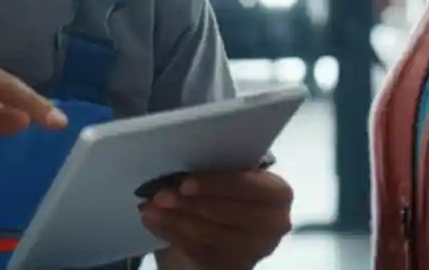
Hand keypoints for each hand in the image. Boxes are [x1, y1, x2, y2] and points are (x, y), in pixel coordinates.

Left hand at [141, 169, 293, 269]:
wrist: (227, 226)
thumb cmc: (227, 191)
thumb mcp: (227, 174)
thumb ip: (213, 167)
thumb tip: (175, 167)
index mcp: (278, 193)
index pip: (247, 185)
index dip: (214, 184)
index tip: (184, 184)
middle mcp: (275, 224)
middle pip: (226, 212)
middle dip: (188, 204)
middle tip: (159, 196)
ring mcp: (255, 249)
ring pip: (209, 233)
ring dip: (175, 220)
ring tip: (150, 209)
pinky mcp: (235, 266)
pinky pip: (199, 250)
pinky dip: (172, 234)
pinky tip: (155, 222)